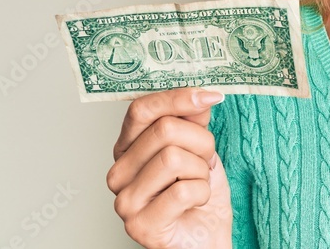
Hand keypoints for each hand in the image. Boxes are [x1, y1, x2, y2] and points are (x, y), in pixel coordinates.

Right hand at [107, 88, 231, 248]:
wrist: (206, 236)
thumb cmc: (198, 192)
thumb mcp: (199, 146)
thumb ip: (194, 119)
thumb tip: (199, 95)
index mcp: (127, 148)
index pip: (141, 109)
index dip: (178, 98)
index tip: (211, 96)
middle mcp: (118, 172)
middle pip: (165, 130)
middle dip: (200, 142)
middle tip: (204, 160)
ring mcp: (125, 201)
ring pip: (174, 157)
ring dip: (201, 170)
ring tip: (196, 184)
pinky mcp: (140, 225)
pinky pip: (183, 190)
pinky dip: (202, 193)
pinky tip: (195, 202)